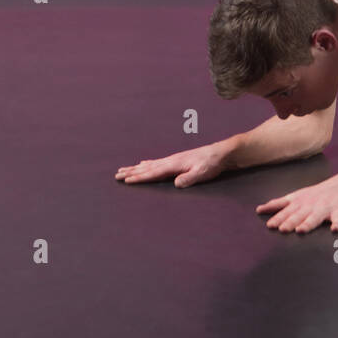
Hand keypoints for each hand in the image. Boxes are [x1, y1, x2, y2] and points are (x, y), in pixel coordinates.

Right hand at [115, 143, 230, 187]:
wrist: (221, 153)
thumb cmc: (211, 164)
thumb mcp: (202, 173)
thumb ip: (188, 179)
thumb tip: (176, 184)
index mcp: (174, 164)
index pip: (153, 173)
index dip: (139, 177)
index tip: (125, 180)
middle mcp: (171, 161)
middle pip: (147, 168)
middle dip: (131, 172)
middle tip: (116, 175)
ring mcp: (173, 160)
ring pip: (150, 165)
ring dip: (136, 168)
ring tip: (124, 169)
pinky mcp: (177, 161)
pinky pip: (157, 163)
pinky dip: (147, 164)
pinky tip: (144, 163)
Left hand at [256, 174, 337, 232]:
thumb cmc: (316, 194)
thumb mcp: (296, 196)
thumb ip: (279, 204)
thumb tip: (259, 210)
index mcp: (300, 202)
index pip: (287, 211)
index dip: (278, 218)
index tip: (270, 225)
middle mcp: (311, 205)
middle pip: (299, 215)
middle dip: (290, 222)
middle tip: (282, 229)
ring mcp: (325, 208)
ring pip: (315, 217)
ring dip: (308, 223)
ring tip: (301, 230)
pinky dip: (337, 223)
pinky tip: (335, 229)